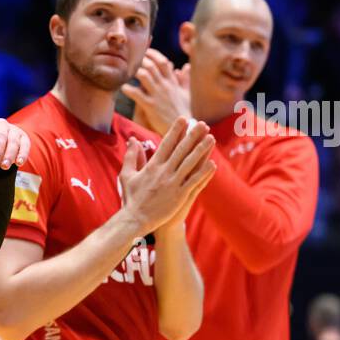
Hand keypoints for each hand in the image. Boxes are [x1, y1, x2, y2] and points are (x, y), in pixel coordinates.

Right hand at [118, 116, 215, 236]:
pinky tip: (212, 164)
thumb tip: (133, 140)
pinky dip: (203, 173)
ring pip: (190, 163)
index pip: (166, 144)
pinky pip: (194, 182)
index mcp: (152, 166)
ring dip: (202, 150)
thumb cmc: (131, 198)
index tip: (184, 120)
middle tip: (203, 124)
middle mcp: (163, 172)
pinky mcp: (179, 196)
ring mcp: (172, 184)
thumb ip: (131, 156)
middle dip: (192, 136)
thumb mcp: (126, 174)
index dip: (176, 131)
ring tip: (211, 138)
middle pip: (181, 150)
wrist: (135, 219)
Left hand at [122, 48, 191, 135]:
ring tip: (125, 71)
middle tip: (130, 60)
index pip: (163, 62)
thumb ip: (184, 80)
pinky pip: (137, 94)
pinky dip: (128, 89)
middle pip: (151, 66)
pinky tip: (122, 88)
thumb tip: (185, 67)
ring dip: (133, 71)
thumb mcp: (186, 93)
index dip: (153, 55)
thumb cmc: (184, 111)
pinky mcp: (150, 106)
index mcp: (173, 82)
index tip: (145, 52)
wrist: (184, 128)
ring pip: (144, 76)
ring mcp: (158, 95)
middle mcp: (165, 86)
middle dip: (140, 60)